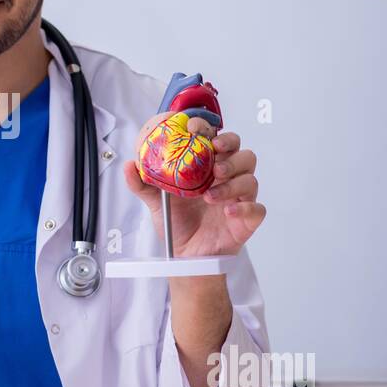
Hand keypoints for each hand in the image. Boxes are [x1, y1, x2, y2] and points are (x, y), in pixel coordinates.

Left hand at [123, 112, 265, 256]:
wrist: (184, 256)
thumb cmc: (178, 224)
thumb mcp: (155, 201)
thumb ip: (143, 183)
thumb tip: (129, 165)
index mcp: (209, 169)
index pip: (221, 142)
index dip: (214, 132)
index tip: (198, 130)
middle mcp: (228, 180)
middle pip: (244, 155)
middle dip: (231, 155)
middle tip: (214, 165)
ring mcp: (239, 199)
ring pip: (251, 179)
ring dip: (232, 184)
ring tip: (210, 196)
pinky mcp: (247, 220)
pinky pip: (257, 209)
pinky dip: (244, 208)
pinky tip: (228, 211)